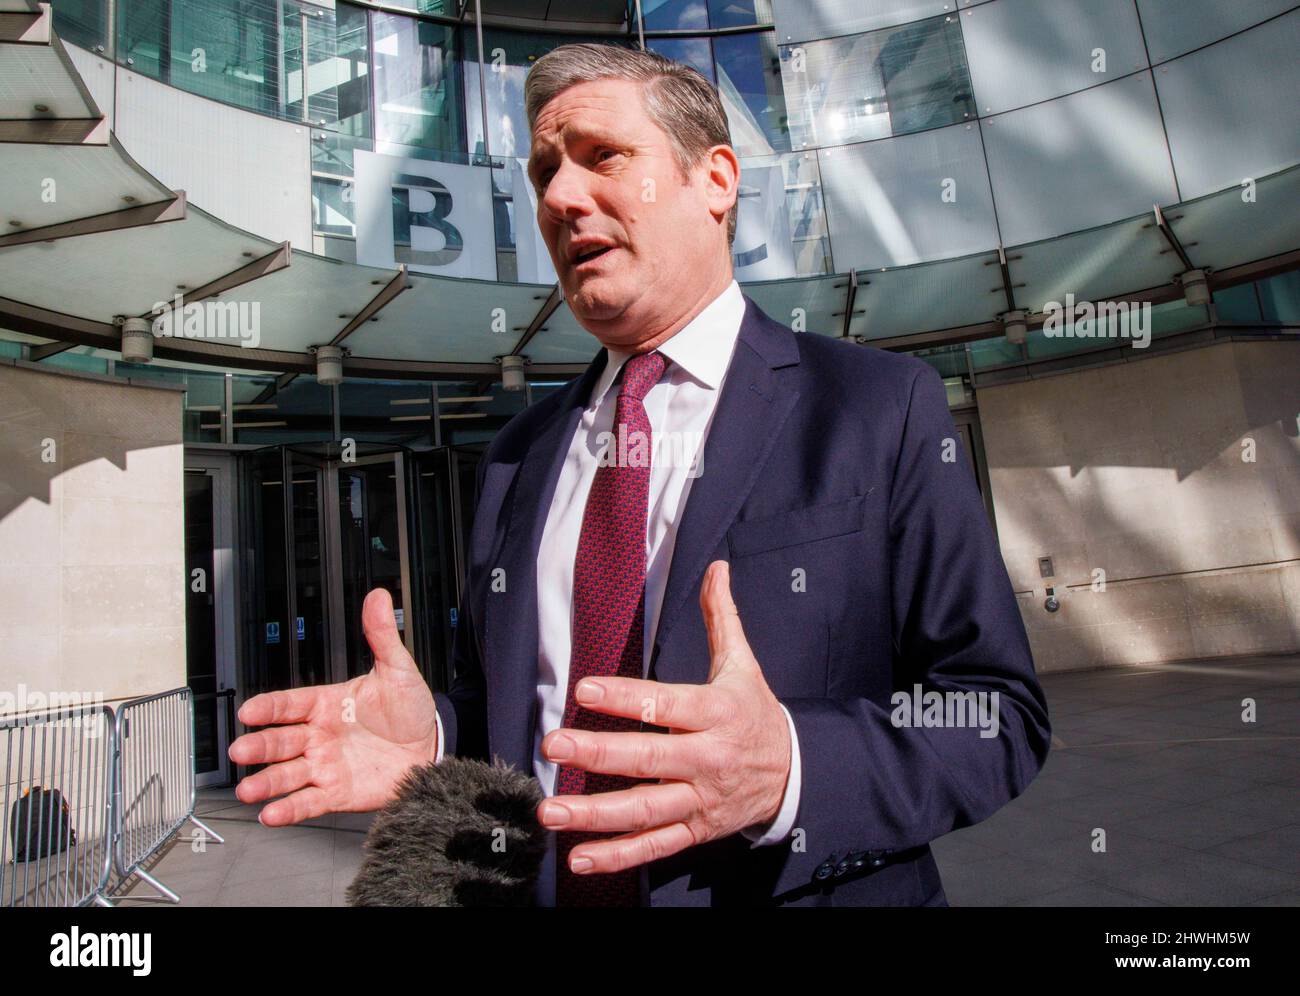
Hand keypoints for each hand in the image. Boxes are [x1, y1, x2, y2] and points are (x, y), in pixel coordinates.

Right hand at [228, 588, 438, 825]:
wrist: (432, 746)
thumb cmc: (411, 709)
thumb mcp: (398, 669)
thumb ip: (382, 636)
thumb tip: (378, 597)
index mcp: (327, 704)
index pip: (291, 703)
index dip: (269, 707)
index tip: (249, 710)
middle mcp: (319, 735)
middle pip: (281, 740)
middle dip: (259, 745)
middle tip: (240, 750)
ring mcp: (325, 765)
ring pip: (287, 774)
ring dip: (265, 781)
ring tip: (248, 789)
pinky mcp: (337, 792)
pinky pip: (308, 802)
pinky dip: (289, 809)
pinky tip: (271, 814)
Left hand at [536, 559, 791, 874]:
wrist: (797, 774)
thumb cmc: (756, 713)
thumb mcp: (744, 664)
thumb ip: (721, 617)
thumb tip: (716, 567)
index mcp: (717, 711)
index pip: (665, 703)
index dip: (624, 698)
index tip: (583, 691)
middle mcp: (707, 758)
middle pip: (649, 758)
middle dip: (598, 754)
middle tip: (553, 747)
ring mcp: (700, 799)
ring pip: (646, 810)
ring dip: (596, 814)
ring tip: (550, 810)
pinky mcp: (696, 830)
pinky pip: (654, 846)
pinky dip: (617, 855)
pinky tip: (577, 856)